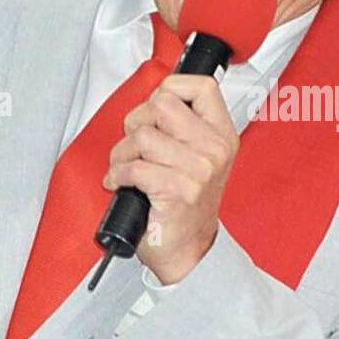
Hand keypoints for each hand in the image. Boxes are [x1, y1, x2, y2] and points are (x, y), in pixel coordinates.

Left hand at [103, 74, 237, 283]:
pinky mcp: (178, 191)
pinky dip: (117, 175)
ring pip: (142, 135)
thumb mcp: (196, 157)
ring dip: (123, 153)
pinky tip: (120, 183)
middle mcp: (215, 150)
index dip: (170, 88)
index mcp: (222, 135)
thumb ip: (181, 124)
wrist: (188, 252)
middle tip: (136, 144)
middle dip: (137, 121)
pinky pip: (134, 167)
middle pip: (162, 104)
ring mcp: (199, 171)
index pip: (201, 86)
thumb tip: (152, 97)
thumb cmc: (185, 204)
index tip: (157, 105)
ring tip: (126, 167)